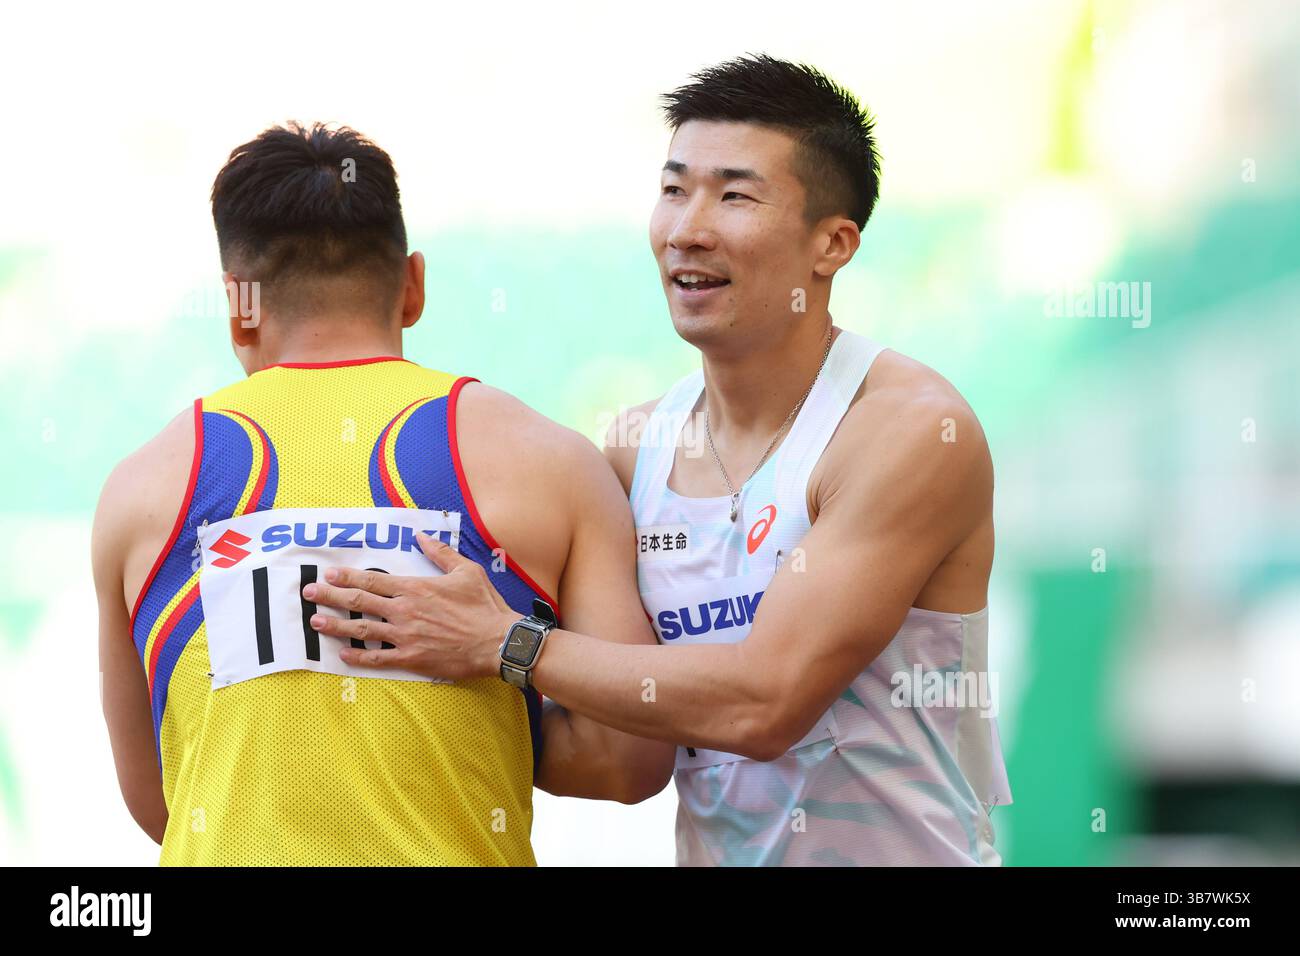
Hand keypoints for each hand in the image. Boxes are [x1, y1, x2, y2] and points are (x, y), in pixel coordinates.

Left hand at [301, 532, 518, 680]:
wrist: (498, 641)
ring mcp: (406, 636)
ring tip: (316, 621)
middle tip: (309, 593)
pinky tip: (344, 655)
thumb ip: (440, 553)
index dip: (347, 576)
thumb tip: (421, 536)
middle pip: (360, 601)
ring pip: (362, 630)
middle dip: (331, 596)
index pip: (373, 580)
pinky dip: (359, 657)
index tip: (329, 574)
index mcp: (415, 588)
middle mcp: (404, 611)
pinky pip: (379, 657)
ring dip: (336, 625)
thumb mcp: (466, 571)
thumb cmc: (484, 606)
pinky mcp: (412, 658)